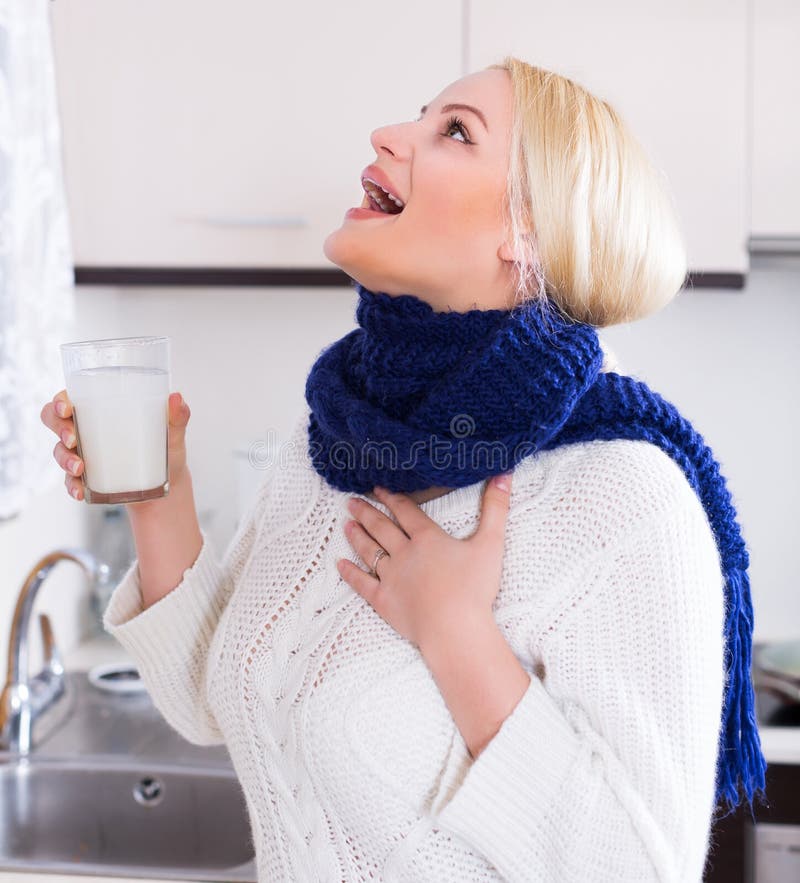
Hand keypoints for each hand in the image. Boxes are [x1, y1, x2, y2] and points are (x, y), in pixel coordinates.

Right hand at [40, 389, 192, 502]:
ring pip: (59, 451)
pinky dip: (72, 486)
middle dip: (58, 428)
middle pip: (54, 420)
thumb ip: (178, 416)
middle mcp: (86, 429)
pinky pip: (69, 481)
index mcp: (101, 410)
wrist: (168, 482)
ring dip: (64, 459)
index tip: (68, 407)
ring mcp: (82, 454)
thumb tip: (177, 398)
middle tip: (73, 439)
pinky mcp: (86, 478)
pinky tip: (80, 492)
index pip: (68, 397)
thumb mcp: (173, 433)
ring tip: (80, 468)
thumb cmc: (166, 447)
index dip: (60, 400)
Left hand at [337, 473, 512, 653]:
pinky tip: (339, 564)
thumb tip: (504, 474)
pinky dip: (350, 573)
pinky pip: (362, 584)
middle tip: (351, 501)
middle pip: (382, 528)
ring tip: (346, 524)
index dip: (391, 498)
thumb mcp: (491, 543)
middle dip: (367, 512)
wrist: (454, 629)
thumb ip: (496, 508)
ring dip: (357, 536)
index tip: (377, 488)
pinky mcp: (384, 601)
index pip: (406, 511)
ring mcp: (391, 577)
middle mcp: (404, 553)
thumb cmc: (475, 588)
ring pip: (370, 551)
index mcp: (427, 538)